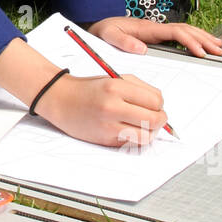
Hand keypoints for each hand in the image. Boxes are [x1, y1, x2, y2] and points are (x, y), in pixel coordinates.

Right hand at [33, 69, 166, 148]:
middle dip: (160, 119)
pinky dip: (136, 137)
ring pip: (146, 136)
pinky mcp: (105, 139)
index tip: (156, 105)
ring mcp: (109, 125)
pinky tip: (130, 129)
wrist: (61, 99)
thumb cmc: (87, 88)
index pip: (155, 100)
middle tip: (157, 117)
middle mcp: (113, 107)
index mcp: (116, 87)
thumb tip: (159, 103)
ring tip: (146, 126)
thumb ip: (139, 88)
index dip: (159, 104)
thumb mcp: (114, 78)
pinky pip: (131, 142)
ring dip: (151, 132)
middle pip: (154, 120)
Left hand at [88, 17, 221, 58]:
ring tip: (218, 47)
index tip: (200, 52)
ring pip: (185, 32)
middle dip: (203, 39)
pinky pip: (179, 37)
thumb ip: (122, 41)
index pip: (175, 32)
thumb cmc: (102, 32)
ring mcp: (157, 32)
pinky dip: (193, 40)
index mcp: (147, 28)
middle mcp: (155, 28)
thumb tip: (142, 48)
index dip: (190, 41)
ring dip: (202, 38)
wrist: (97, 27)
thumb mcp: (108, 36)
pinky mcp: (156, 37)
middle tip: (218, 51)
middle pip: (186, 30)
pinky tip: (201, 47)